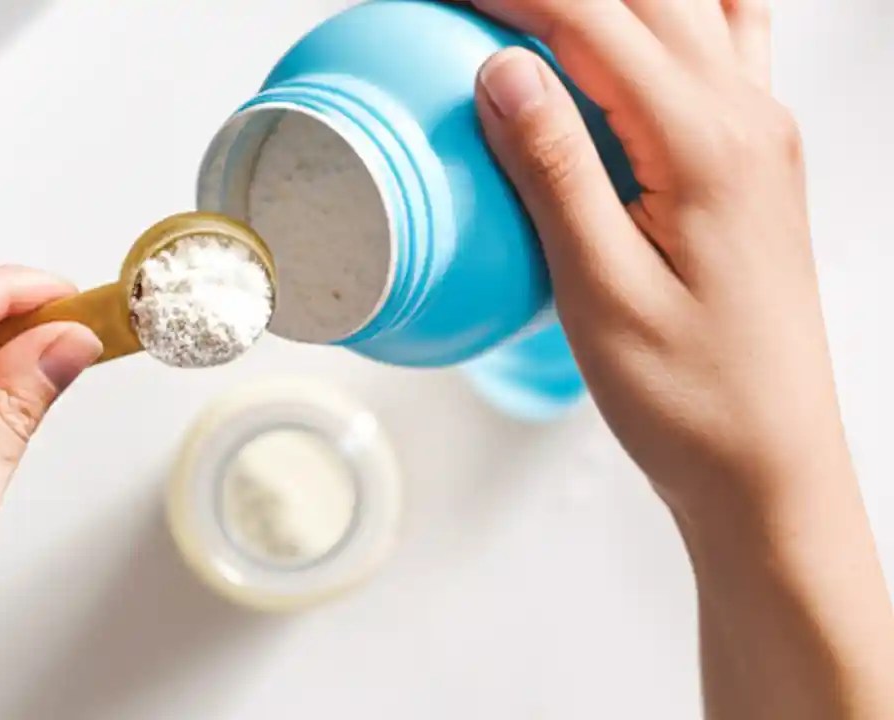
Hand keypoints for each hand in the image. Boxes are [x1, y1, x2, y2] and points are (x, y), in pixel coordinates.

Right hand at [469, 1, 893, 717]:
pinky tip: (629, 42)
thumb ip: (555, 169)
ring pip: (694, 6)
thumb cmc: (688, 396)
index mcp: (707, 145)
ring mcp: (762, 133)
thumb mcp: (601, 291)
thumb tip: (503, 68)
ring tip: (543, 17)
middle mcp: (749, 119)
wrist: (767, 459)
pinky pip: (724, 43)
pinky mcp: (755, 157)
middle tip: (473, 6)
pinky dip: (671, 20)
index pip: (594, 21)